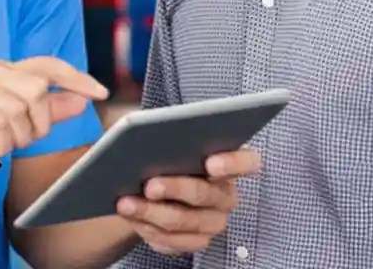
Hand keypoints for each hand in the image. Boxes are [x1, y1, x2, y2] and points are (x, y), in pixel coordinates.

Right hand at [0, 57, 108, 187]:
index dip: (76, 78)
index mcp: (2, 69)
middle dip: (38, 123)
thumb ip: (48, 111)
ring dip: (17, 137)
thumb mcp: (17, 126)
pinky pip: (0, 122)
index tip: (100, 93)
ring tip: (0, 144)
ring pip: (19, 109)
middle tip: (20, 139)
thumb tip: (82, 100)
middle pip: (37, 90)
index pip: (48, 65)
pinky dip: (1, 143)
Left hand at [116, 149, 261, 254]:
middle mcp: (226, 195)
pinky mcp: (195, 241)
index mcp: (228, 163)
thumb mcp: (167, 140)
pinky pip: (172, 241)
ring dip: (152, 213)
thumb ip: (166, 135)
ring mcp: (212, 222)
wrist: (154, 186)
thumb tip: (143, 131)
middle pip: (205, 194)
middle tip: (149, 185)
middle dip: (175, 189)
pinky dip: (148, 228)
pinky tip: (131, 217)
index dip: (232, 162)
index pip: (247, 162)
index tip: (210, 163)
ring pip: (184, 221)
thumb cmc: (166, 156)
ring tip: (126, 203)